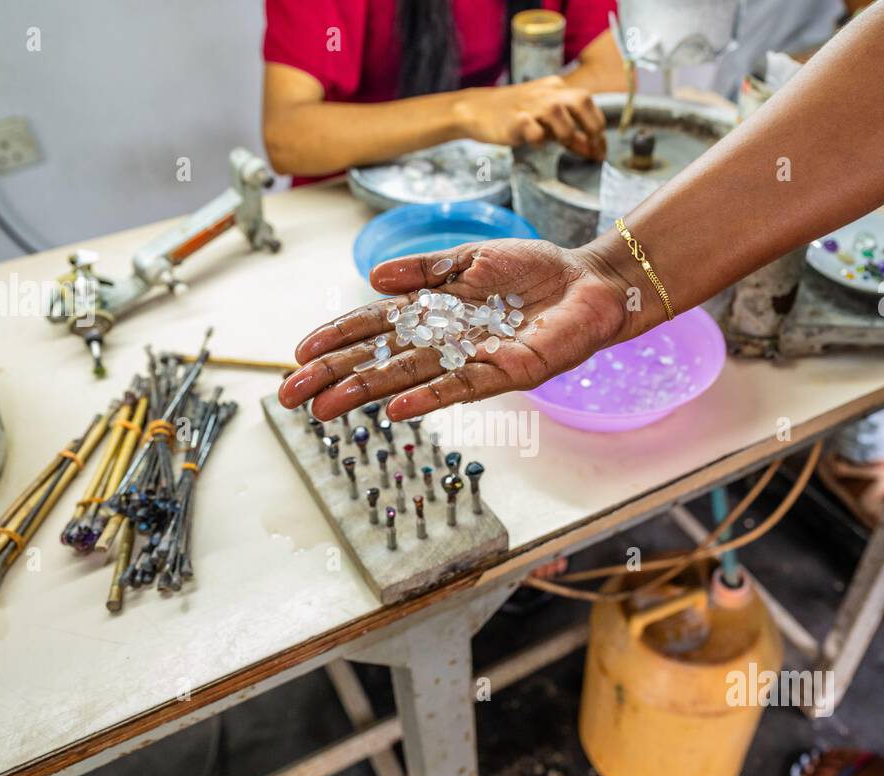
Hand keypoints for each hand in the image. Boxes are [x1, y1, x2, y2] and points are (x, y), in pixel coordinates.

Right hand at [279, 240, 636, 421]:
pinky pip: (460, 388)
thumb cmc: (535, 269)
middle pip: (379, 360)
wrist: (590, 283)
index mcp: (432, 311)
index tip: (299, 354)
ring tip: (326, 409)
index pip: (373, 327)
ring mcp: (471, 359)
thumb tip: (374, 276)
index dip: (337, 338)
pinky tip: (394, 410)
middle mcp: (445, 341)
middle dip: (335, 377)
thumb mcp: (471, 258)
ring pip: (407, 377)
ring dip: (365, 393)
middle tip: (293, 397)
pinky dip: (427, 398)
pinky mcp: (506, 372)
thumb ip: (425, 269)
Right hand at [453, 77, 606, 159]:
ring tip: (564, 147)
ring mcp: (530, 104)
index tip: (601, 149)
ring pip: (561, 115)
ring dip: (568, 135)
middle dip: (593, 127)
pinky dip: (540, 142)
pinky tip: (535, 145)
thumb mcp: (542, 115)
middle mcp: (547, 92)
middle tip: (594, 150)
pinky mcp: (515, 119)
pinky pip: (535, 132)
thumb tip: (590, 146)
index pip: (587, 102)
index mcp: (556, 88)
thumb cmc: (512, 114)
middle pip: (581, 101)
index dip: (598, 127)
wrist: (476, 110)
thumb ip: (566, 126)